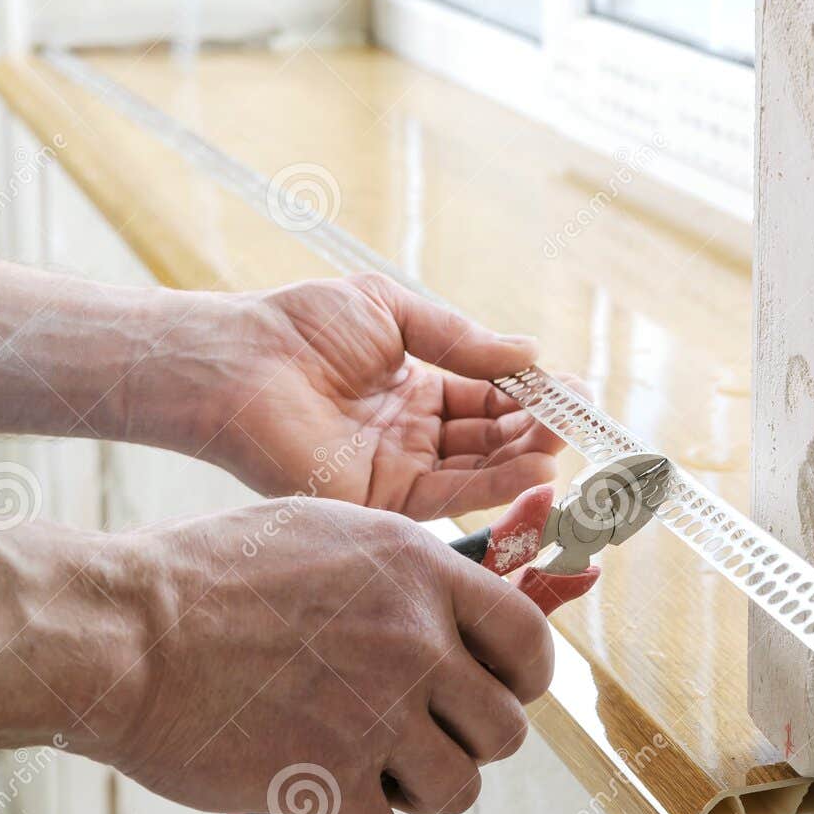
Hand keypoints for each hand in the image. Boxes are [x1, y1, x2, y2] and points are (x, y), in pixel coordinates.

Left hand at [199, 273, 566, 518]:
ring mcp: (398, 469)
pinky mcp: (381, 500)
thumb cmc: (301, 325)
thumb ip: (462, 339)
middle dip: (536, 428)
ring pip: (479, 470)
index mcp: (414, 388)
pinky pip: (450, 497)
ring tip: (563, 441)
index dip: (531, 395)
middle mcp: (412, 434)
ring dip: (525, 457)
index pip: (489, 397)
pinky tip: (534, 468)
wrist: (238, 360)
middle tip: (574, 418)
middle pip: (492, 437)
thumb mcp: (394, 312)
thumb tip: (531, 354)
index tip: (570, 391)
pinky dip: (495, 485)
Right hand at [224, 482, 598, 813]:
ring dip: (417, 793)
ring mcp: (376, 712)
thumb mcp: (326, 534)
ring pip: (456, 790)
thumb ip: (399, 571)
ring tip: (370, 774)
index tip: (499, 693)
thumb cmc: (208, 575)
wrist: (125, 629)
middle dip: (468, 744)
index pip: (528, 639)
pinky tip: (324, 810)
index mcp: (420, 573)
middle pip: (504, 728)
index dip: (523, 679)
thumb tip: (450, 600)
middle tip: (420, 741)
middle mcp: (415, 641)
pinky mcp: (327, 778)